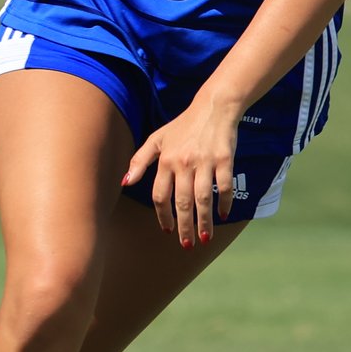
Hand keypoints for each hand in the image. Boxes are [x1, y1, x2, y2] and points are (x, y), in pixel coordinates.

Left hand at [122, 94, 242, 247]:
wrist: (213, 107)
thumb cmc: (183, 125)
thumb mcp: (157, 138)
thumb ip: (140, 160)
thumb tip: (124, 183)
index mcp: (165, 160)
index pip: (160, 195)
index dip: (163, 215)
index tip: (167, 230)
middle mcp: (183, 163)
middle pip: (182, 202)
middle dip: (184, 226)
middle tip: (186, 244)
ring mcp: (205, 162)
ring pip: (203, 198)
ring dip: (204, 221)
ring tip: (204, 238)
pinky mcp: (224, 159)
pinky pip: (224, 186)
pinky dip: (225, 203)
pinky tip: (223, 215)